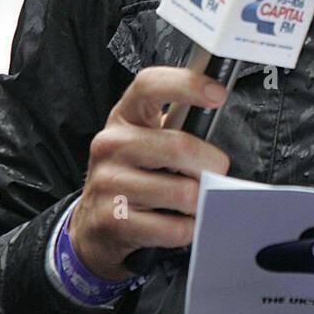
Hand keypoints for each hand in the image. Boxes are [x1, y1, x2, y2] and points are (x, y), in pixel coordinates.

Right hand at [69, 67, 230, 281]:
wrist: (95, 223)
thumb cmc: (133, 173)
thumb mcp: (147, 139)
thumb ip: (179, 125)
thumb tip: (217, 112)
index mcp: (124, 117)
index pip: (150, 85)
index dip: (187, 85)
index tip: (218, 94)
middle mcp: (110, 144)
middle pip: (181, 147)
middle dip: (212, 165)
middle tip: (214, 173)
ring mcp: (108, 183)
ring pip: (184, 192)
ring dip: (201, 201)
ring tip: (192, 200)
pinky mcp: (114, 220)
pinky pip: (176, 228)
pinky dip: (189, 228)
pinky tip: (179, 221)